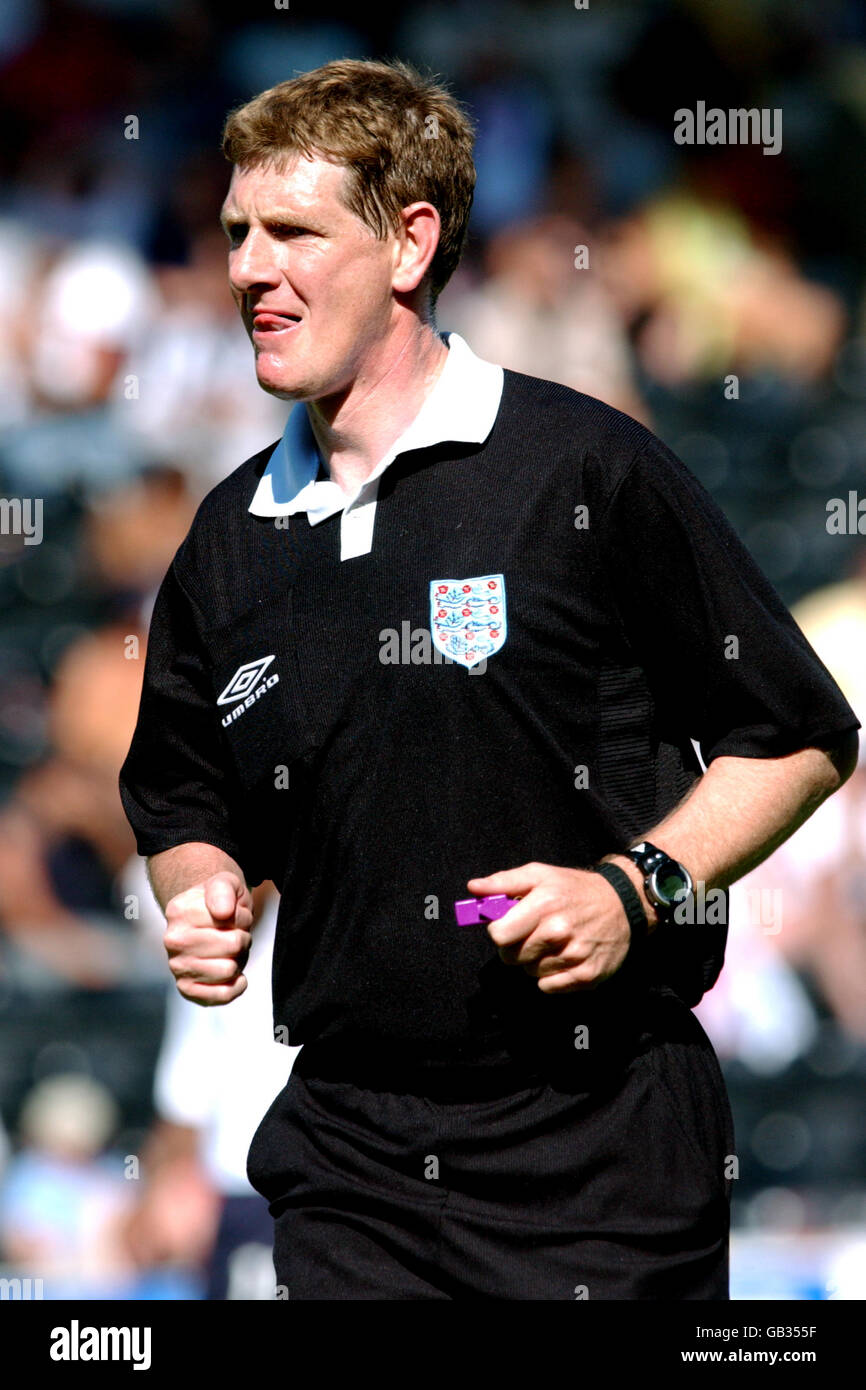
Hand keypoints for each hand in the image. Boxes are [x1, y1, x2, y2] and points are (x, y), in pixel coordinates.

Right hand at [163, 871, 252, 1004]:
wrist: (207, 919)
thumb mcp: (225, 883)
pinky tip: (235, 974)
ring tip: (229, 950)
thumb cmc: (220, 901)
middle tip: (235, 933)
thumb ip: (223, 889)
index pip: (230, 920)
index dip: (241, 917)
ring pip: (229, 970)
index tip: (232, 914)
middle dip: (243, 939)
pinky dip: (236, 986)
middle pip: (233, 946)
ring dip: (239, 960)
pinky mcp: (186, 989)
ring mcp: (177, 966)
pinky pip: (221, 996)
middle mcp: (173, 941)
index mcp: (179, 911)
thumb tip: (223, 913)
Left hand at [466, 861, 645, 993]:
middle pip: (512, 958)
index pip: (499, 935)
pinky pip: (548, 987)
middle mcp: (560, 931)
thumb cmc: (573, 888)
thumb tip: (473, 888)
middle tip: (532, 934)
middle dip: (516, 947)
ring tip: (552, 943)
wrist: (622, 903)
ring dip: (535, 961)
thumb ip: (503, 882)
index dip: (499, 931)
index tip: (509, 925)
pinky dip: (551, 977)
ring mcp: (575, 955)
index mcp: (545, 903)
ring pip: (530, 972)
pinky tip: (563, 958)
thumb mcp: (539, 875)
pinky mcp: (587, 975)